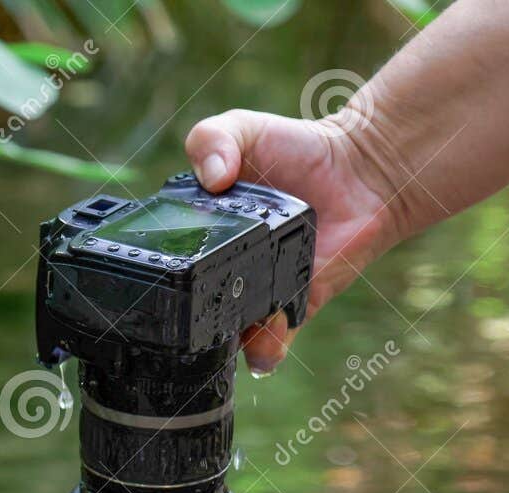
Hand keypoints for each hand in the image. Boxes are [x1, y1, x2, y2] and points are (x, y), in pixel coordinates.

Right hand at [184, 108, 403, 373]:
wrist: (358, 170)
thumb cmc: (296, 149)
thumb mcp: (242, 130)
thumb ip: (211, 139)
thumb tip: (212, 179)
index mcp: (200, 235)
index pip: (168, 266)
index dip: (158, 276)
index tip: (151, 282)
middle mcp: (222, 271)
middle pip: (192, 310)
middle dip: (186, 322)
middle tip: (188, 316)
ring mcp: (256, 293)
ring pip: (227, 335)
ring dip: (223, 340)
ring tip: (227, 328)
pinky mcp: (293, 307)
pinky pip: (271, 341)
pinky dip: (265, 346)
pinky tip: (264, 335)